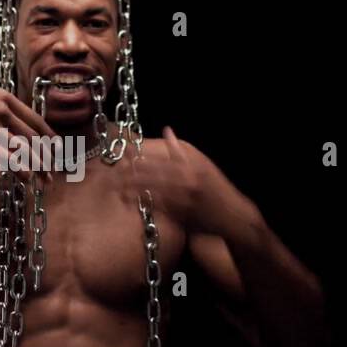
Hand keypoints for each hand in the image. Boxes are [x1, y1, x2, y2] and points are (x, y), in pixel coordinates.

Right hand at [0, 83, 56, 179]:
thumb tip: (8, 123)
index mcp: (4, 98)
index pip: (35, 119)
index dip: (49, 136)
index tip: (56, 149)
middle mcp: (2, 110)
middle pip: (34, 137)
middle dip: (47, 156)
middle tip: (54, 171)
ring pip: (25, 149)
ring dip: (39, 167)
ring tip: (46, 180)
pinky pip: (8, 158)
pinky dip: (22, 170)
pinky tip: (28, 179)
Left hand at [130, 127, 261, 237]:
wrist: (235, 216)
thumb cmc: (216, 188)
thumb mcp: (203, 164)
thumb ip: (181, 150)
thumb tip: (167, 130)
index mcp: (191, 163)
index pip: (158, 155)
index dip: (137, 155)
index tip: (120, 153)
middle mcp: (188, 177)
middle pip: (152, 173)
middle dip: (131, 174)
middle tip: (112, 174)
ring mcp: (185, 196)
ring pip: (154, 191)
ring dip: (134, 191)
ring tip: (117, 190)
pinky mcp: (184, 213)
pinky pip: (162, 208)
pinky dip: (146, 205)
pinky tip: (133, 204)